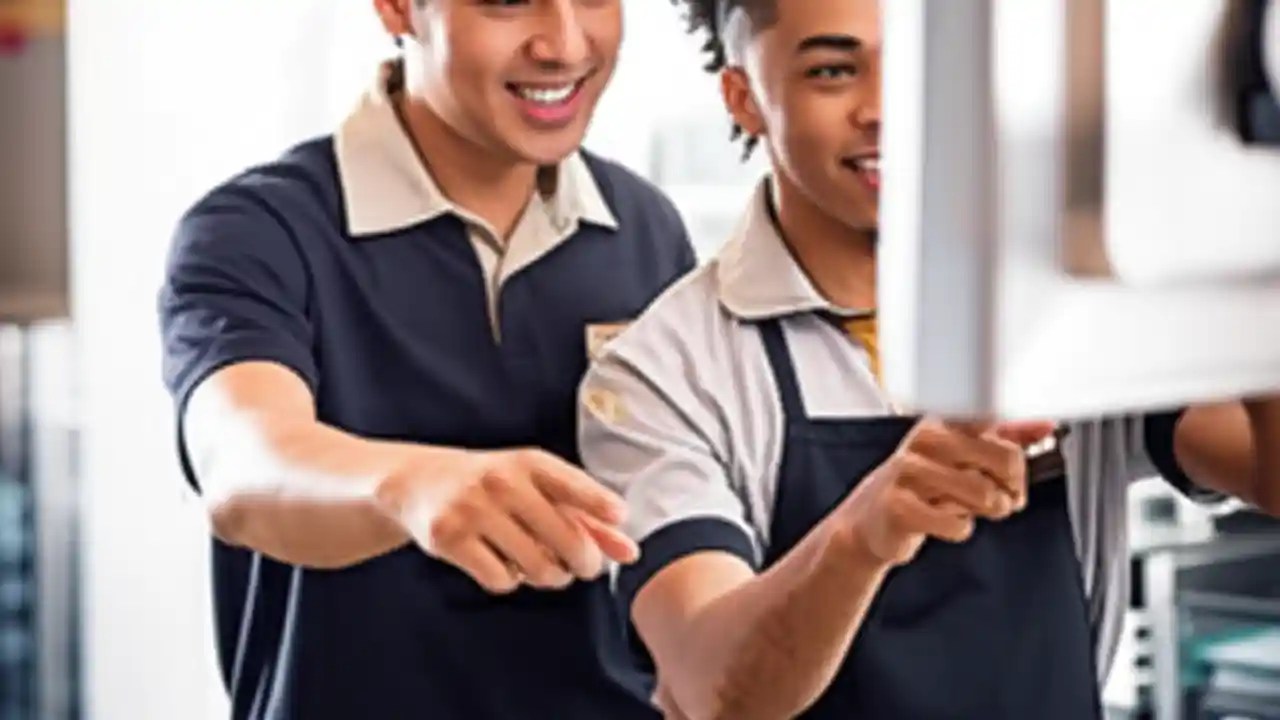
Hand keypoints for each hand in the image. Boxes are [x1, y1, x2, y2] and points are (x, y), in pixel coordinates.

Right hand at [376, 447, 638, 593]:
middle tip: (583, 567)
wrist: (421, 482)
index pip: (573, 484)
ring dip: (551, 576)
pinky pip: (502, 580)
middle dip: (584, 562)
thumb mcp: (537, 487)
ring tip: (547, 568)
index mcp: (530, 463)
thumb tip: (630, 551)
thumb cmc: (496, 485)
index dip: (599, 503)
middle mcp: (503, 482)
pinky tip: (506, 564)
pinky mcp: (450, 539)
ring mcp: (474, 510)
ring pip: (538, 566)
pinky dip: (511, 580)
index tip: (620, 517)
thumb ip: (586, 517)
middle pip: (565, 540)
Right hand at [836, 418, 1053, 567]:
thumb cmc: (923, 484)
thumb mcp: (961, 454)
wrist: (872, 517)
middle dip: (1013, 488)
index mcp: (945, 421)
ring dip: (991, 510)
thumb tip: (1045, 424)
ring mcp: (909, 472)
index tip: (1016, 465)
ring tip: (977, 510)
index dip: (1016, 448)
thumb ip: (1004, 437)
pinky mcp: (899, 507)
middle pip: (1005, 459)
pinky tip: (946, 522)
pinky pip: (958, 525)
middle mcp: (926, 440)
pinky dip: (960, 529)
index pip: (996, 418)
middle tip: (1003, 497)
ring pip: (984, 493)